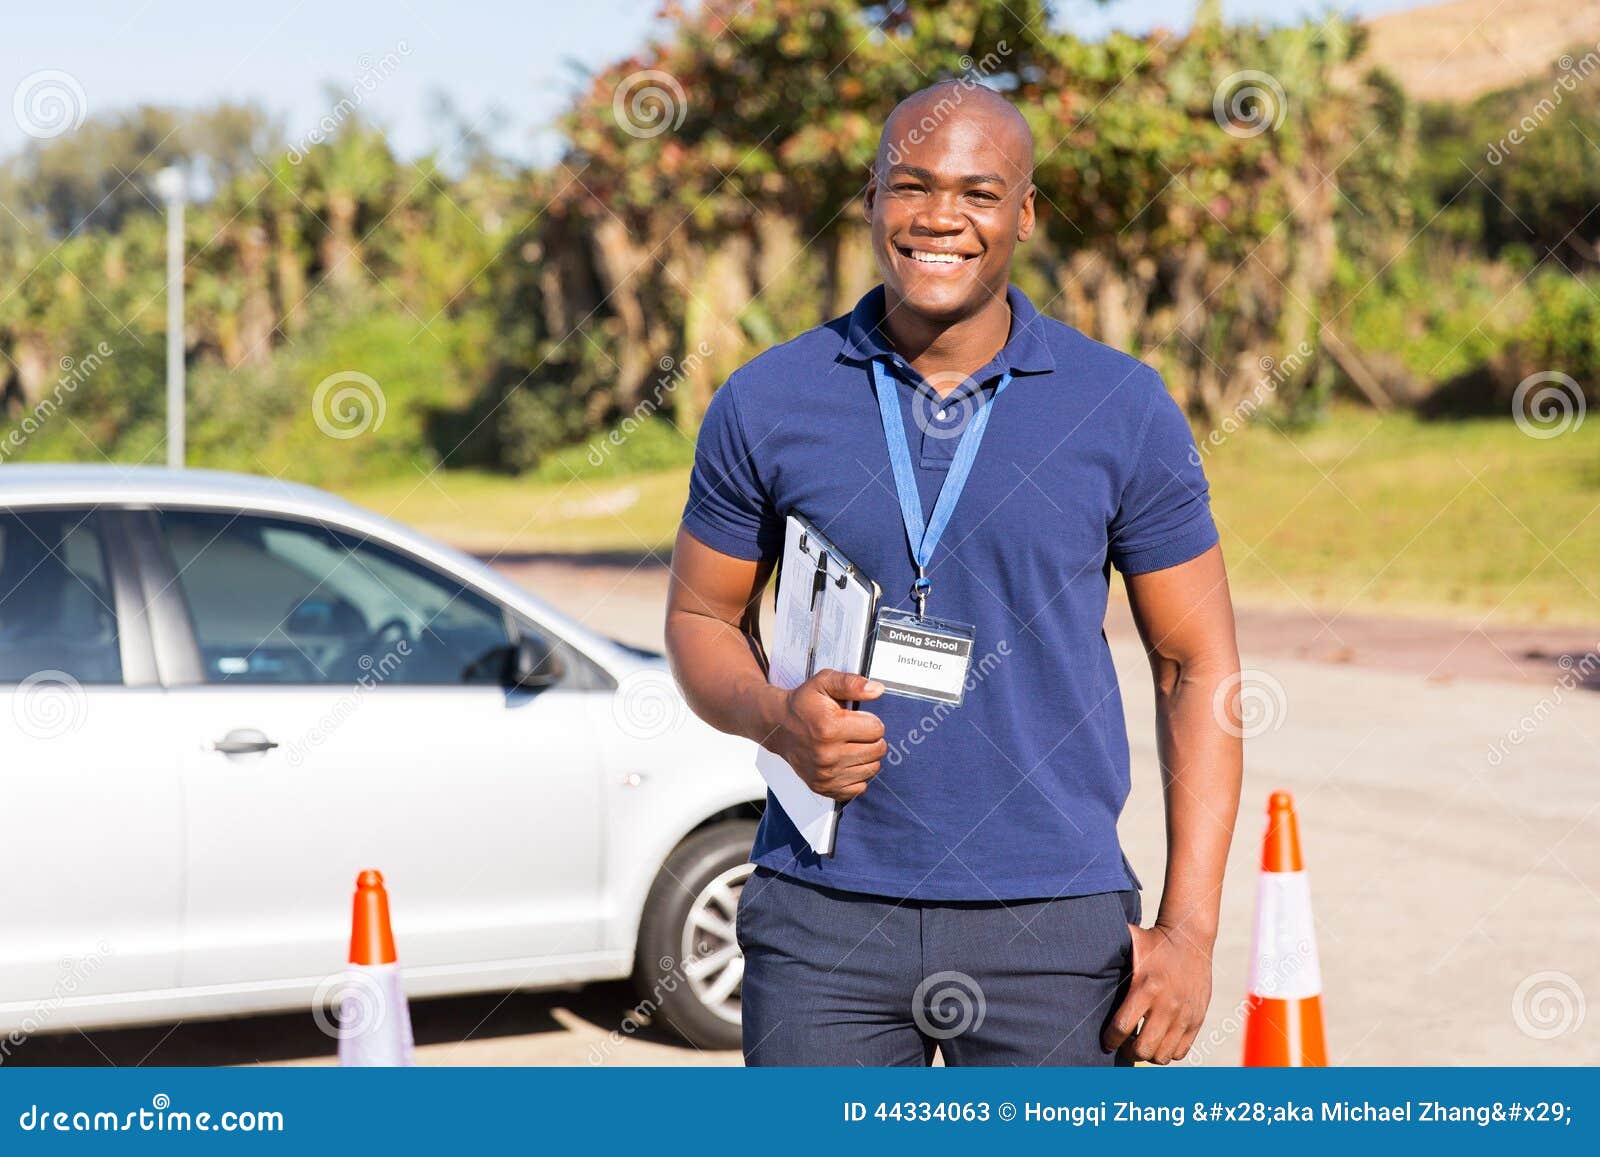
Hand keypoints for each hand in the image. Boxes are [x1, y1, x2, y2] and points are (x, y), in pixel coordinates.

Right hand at [765, 669, 885, 801]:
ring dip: (866, 757)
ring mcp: (825, 774)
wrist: (778, 727)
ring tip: (850, 745)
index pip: (876, 729)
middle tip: (855, 732)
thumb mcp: (824, 683)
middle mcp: (827, 755)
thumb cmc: (803, 705)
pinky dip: (857, 775)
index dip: (870, 720)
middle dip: (871, 738)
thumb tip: (877, 690)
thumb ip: (851, 683)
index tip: (856, 719)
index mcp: (829, 728)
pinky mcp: (824, 787)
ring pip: (871, 769)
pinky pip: (859, 787)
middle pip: (877, 750)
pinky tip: (846, 761)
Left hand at [1103, 923, 1212, 1063]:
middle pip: (1143, 1049)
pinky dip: (1167, 1052)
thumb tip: (1076, 946)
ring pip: (1162, 1056)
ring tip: (1141, 1043)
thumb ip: (1106, 950)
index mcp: (1146, 987)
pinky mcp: (1197, 1019)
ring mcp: (1184, 1015)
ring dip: (1148, 1054)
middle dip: (1129, 1052)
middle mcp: (1167, 1005)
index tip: (1106, 1041)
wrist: (1190, 938)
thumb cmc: (1153, 942)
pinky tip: (1159, 1039)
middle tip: (1124, 1045)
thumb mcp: (1129, 942)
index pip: (1122, 1027)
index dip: (1110, 1040)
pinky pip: (1180, 1052)